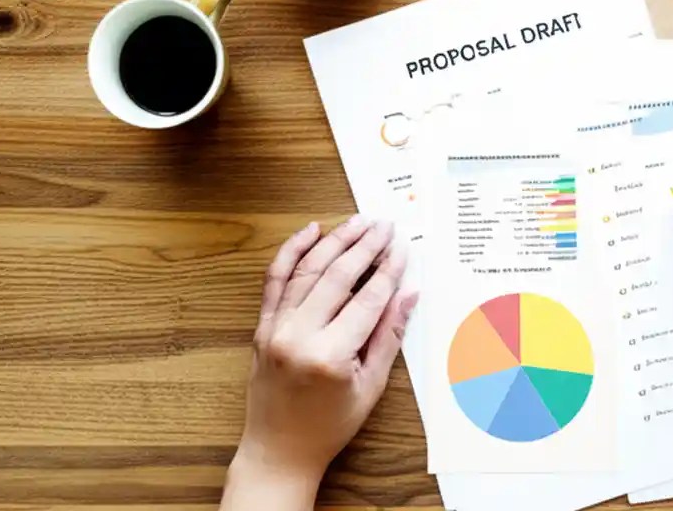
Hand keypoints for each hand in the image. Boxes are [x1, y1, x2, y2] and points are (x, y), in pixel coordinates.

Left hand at [221, 216, 416, 509]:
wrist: (279, 450)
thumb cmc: (329, 425)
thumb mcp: (370, 385)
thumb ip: (389, 335)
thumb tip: (409, 293)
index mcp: (330, 355)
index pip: (368, 299)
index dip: (389, 270)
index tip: (403, 248)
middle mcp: (298, 336)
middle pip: (338, 277)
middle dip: (365, 247)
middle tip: (385, 225)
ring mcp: (275, 329)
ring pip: (307, 271)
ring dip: (334, 241)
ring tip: (358, 222)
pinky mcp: (262, 327)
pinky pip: (275, 280)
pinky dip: (291, 252)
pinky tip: (310, 231)